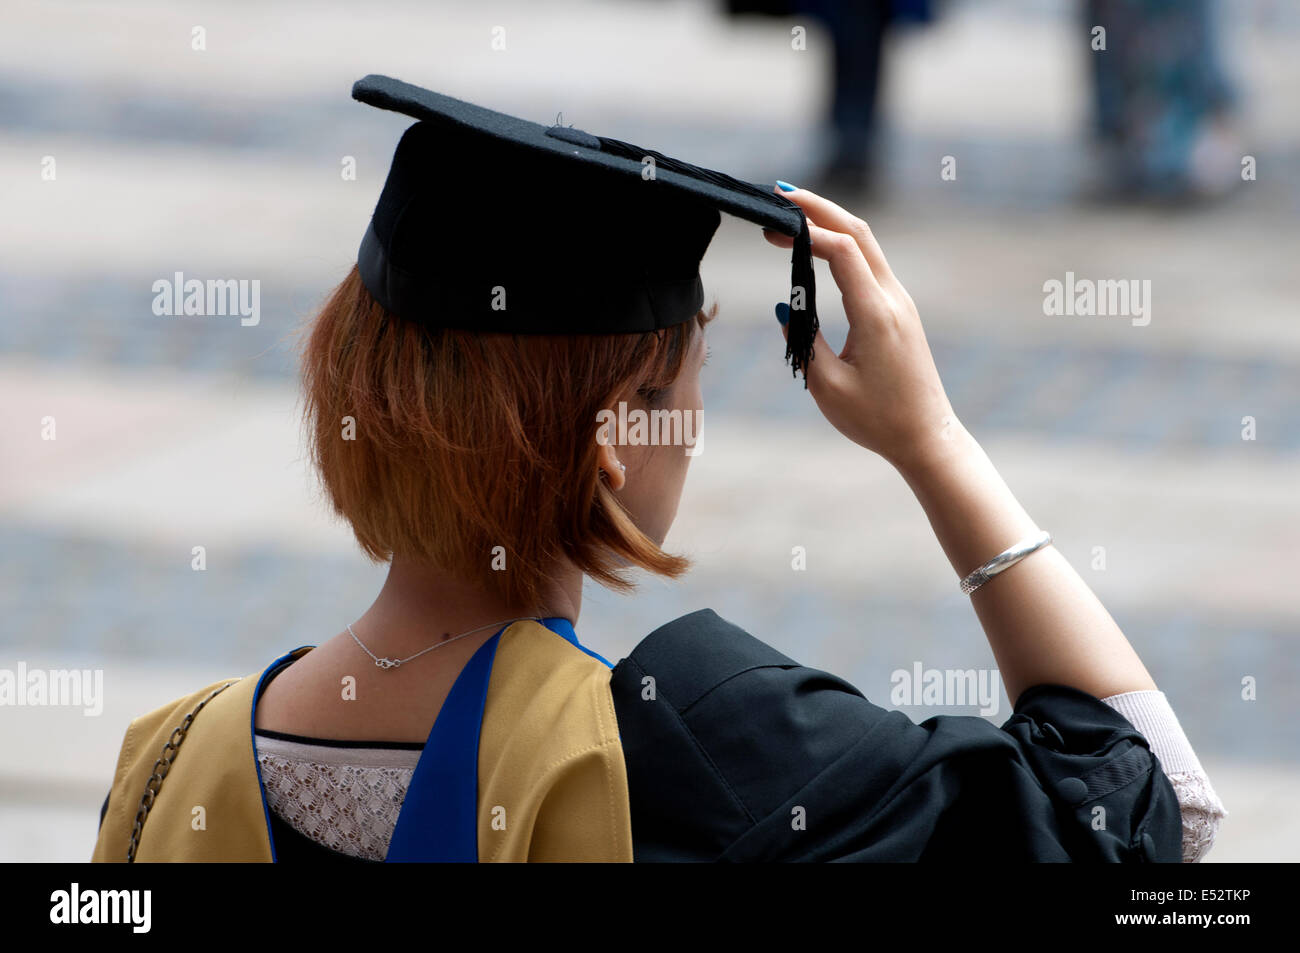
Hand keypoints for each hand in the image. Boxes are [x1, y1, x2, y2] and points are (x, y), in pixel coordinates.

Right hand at [765, 186, 956, 473]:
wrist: (926, 437)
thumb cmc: (877, 420)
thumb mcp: (827, 387)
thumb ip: (803, 341)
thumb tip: (785, 306)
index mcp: (875, 314)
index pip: (840, 251)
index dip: (805, 231)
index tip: (770, 226)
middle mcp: (893, 299)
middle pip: (857, 232)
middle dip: (818, 207)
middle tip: (778, 193)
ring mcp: (900, 302)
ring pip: (866, 243)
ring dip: (830, 221)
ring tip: (792, 210)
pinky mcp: (899, 310)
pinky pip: (870, 262)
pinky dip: (842, 243)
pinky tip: (818, 243)